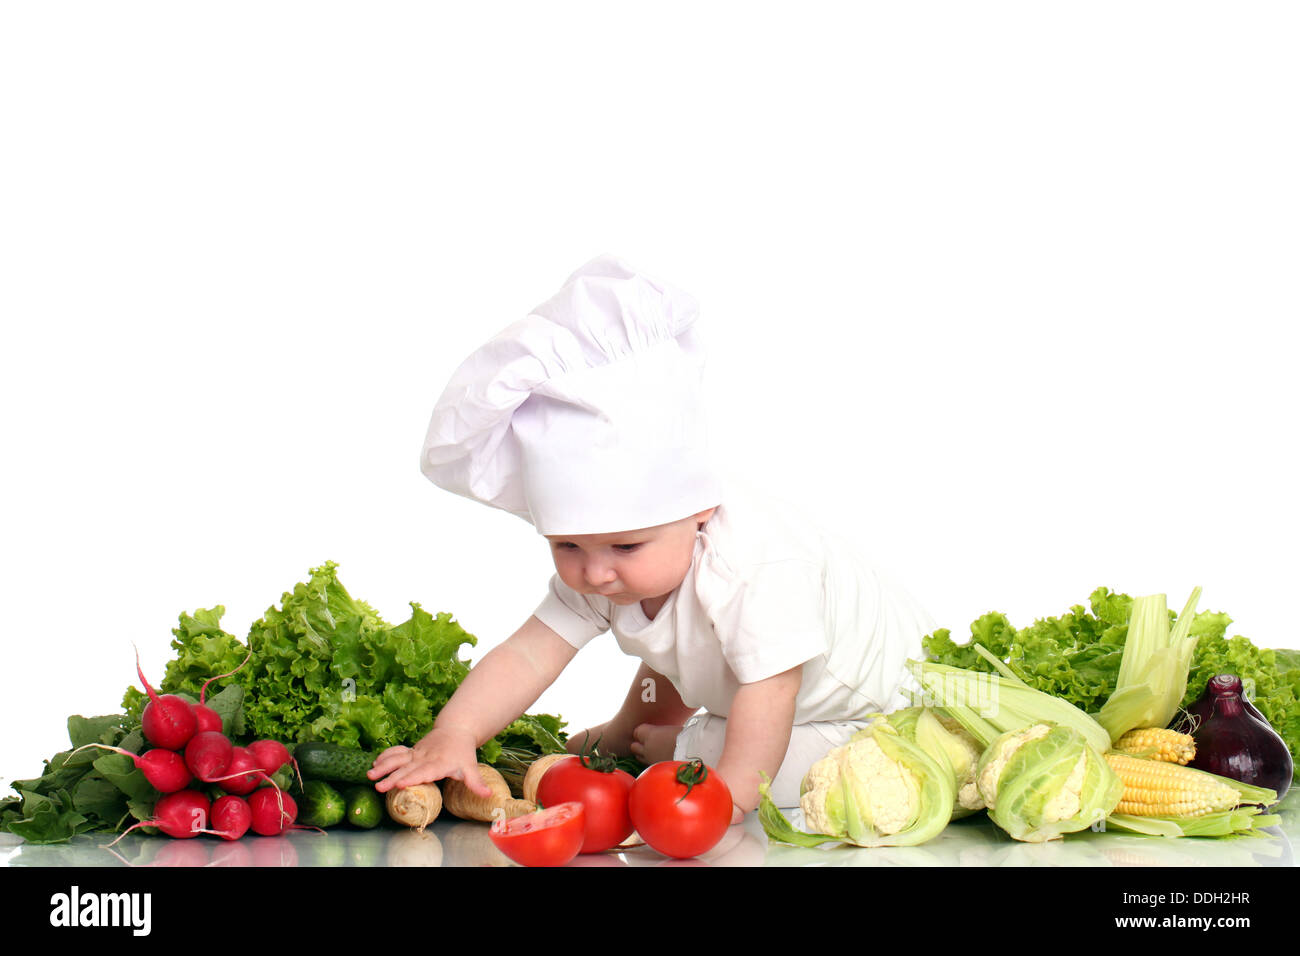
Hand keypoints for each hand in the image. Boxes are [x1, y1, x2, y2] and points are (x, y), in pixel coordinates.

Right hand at [367, 725, 492, 796]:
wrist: (456, 730)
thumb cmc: (462, 752)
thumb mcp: (470, 767)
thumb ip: (476, 782)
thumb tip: (488, 795)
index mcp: (438, 763)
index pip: (423, 772)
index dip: (412, 778)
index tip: (400, 783)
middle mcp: (424, 758)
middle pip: (406, 768)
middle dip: (391, 777)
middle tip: (379, 786)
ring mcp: (416, 753)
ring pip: (397, 759)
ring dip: (384, 766)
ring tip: (370, 775)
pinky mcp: (411, 751)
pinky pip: (396, 752)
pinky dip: (386, 756)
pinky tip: (375, 763)